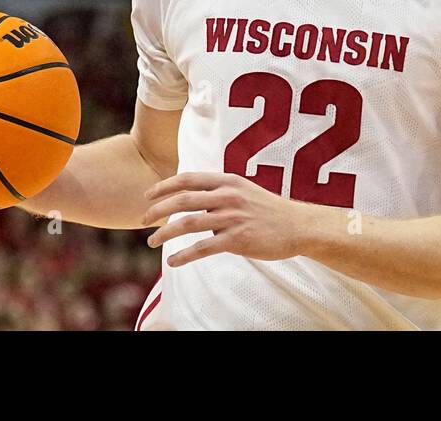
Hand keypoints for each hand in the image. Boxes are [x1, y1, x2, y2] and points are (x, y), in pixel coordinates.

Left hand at [142, 172, 312, 266]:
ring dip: (164, 233)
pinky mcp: (238, 239)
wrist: (299, 226)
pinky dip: (184, 255)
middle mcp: (228, 196)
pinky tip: (173, 261)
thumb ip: (219, 191)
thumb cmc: (269, 210)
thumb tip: (191, 200)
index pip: (187, 179)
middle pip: (182, 200)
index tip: (147, 196)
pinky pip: (203, 248)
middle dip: (157, 210)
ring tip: (152, 242)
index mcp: (227, 181)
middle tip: (142, 221)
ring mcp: (232, 218)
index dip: (164, 186)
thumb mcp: (244, 190)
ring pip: (188, 224)